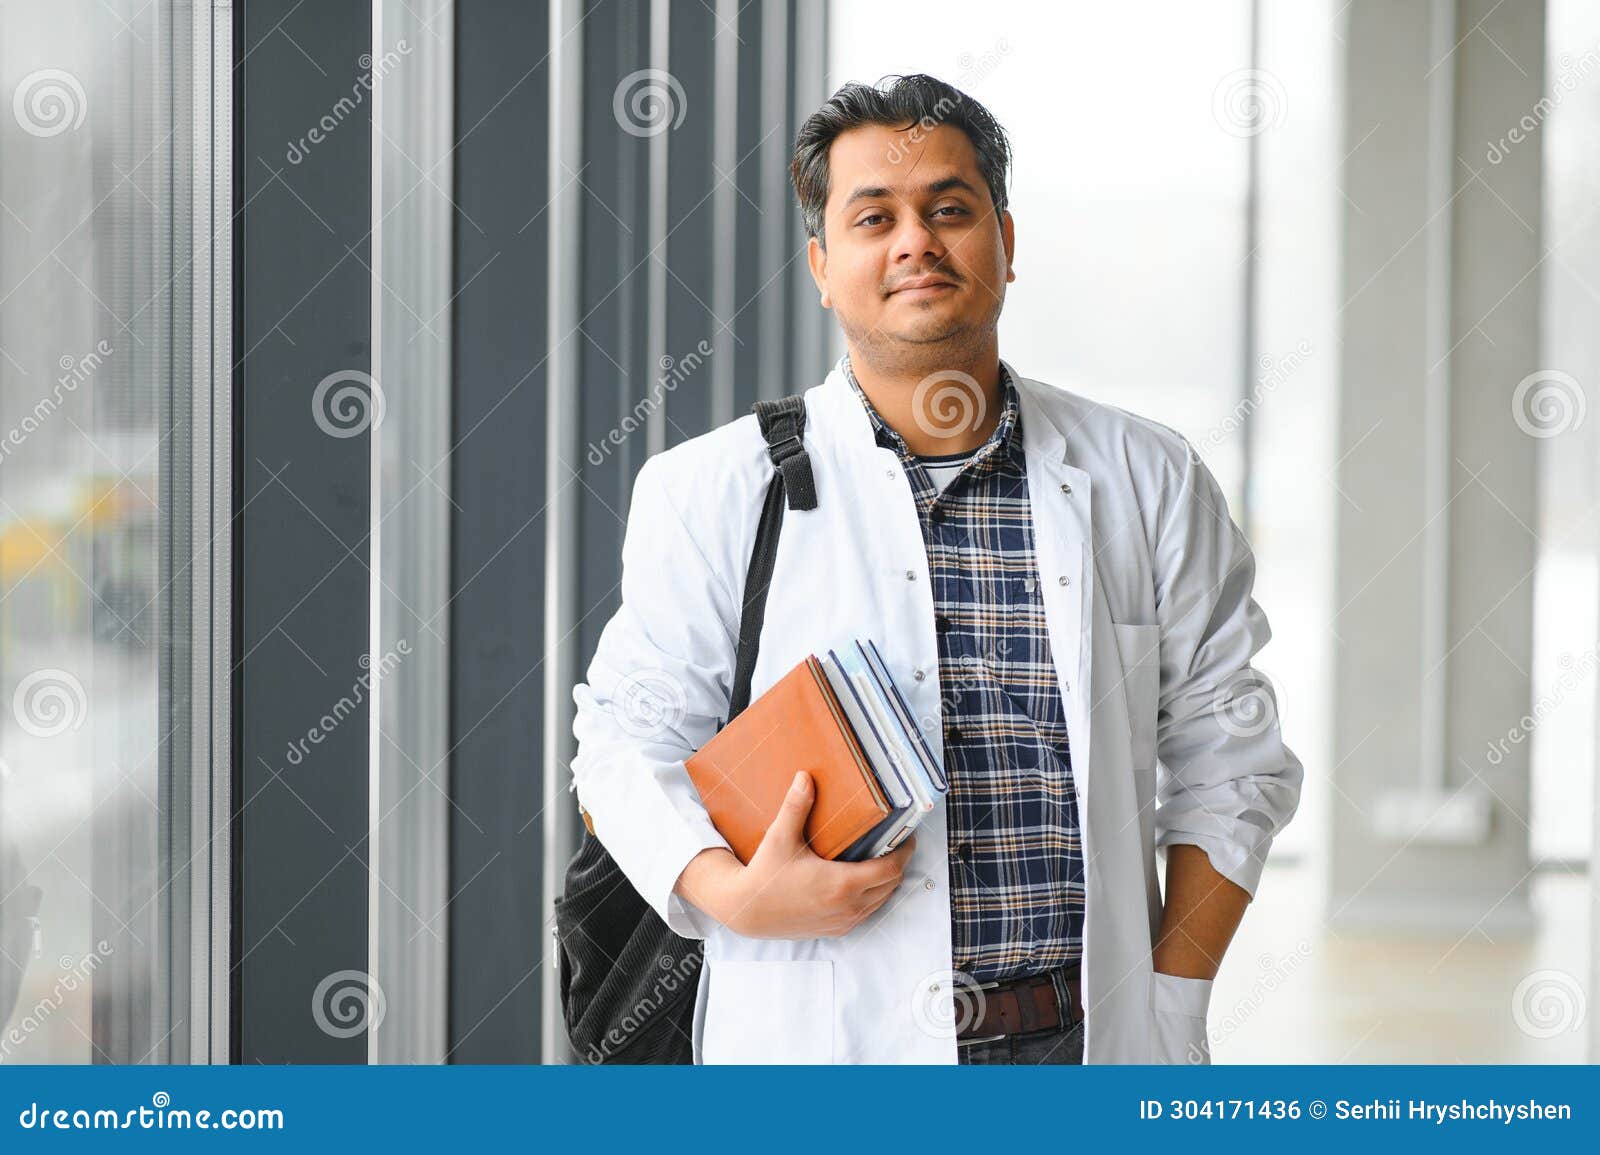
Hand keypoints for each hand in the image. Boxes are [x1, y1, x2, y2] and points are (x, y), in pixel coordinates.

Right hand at [676, 770, 915, 938]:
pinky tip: (861, 879)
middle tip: (895, 842)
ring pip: (881, 901)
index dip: (904, 851)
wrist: (746, 911)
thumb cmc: (764, 875)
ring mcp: (843, 922)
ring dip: (886, 881)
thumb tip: (805, 777)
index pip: (891, 868)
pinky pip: (867, 912)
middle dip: (898, 863)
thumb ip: (796, 806)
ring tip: (881, 858)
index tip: (907, 836)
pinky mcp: (836, 930)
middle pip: (891, 885)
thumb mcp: (780, 838)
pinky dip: (872, 896)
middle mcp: (848, 907)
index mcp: (842, 884)